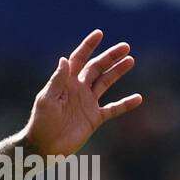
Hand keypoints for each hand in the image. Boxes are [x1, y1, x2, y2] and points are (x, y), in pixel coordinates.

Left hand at [22, 29, 142, 155]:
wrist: (45, 146)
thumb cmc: (41, 122)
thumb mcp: (47, 99)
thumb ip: (57, 80)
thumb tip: (63, 58)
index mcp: (66, 82)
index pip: (78, 59)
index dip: (88, 46)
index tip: (99, 33)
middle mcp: (78, 89)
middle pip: (97, 68)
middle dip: (110, 57)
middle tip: (126, 47)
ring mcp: (87, 103)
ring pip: (106, 83)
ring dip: (118, 72)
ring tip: (131, 60)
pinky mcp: (95, 118)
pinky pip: (113, 109)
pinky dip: (126, 104)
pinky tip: (138, 98)